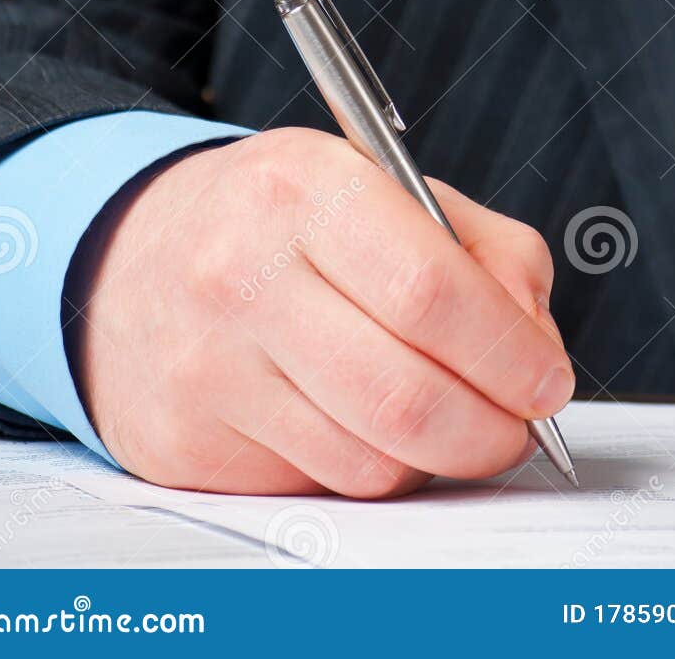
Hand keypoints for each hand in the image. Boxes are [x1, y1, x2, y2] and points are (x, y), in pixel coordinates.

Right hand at [67, 128, 573, 497]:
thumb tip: (534, 345)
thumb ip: (485, 248)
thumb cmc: (279, 222)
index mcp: (302, 186)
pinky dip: (364, 467)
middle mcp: (241, 273)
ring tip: (435, 412)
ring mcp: (206, 367)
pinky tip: (355, 420)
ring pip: (370, 461)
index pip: (429, 291)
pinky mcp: (185, 444)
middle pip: (406, 397)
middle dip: (491, 429)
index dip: (509, 352)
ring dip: (432, 456)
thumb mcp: (383, 186)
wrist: (128, 258)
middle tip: (518, 423)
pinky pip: (319, 487)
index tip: (546, 378)